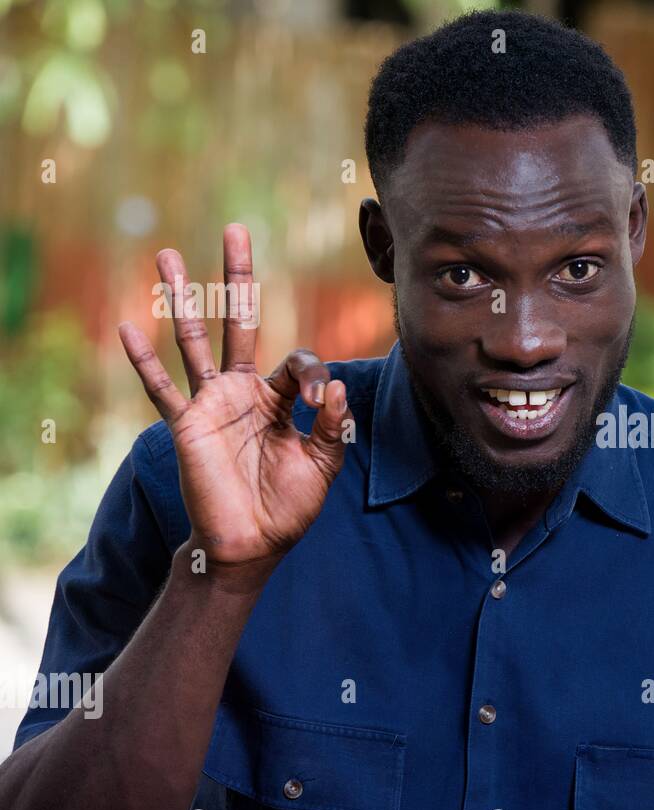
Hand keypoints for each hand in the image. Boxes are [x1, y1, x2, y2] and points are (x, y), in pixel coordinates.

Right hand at [119, 224, 352, 567]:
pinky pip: (161, 389)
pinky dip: (144, 361)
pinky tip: (128, 326)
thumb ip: (334, 427)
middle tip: (236, 231)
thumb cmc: (288, 508)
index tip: (321, 406)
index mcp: (280, 399)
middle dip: (238, 278)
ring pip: (194, 341)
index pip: (299, 362)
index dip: (314, 377)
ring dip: (182, 298)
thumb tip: (336, 386)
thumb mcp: (324, 465)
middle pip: (241, 322)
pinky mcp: (186, 425)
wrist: (252, 545)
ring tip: (167, 255)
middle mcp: (243, 392)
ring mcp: (211, 403)